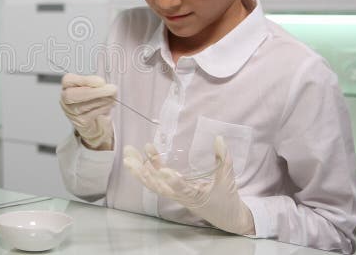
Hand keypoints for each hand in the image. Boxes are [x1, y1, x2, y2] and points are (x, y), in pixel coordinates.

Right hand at [59, 73, 116, 149]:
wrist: (96, 122)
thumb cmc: (93, 100)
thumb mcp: (94, 87)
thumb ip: (96, 84)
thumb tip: (103, 85)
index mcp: (67, 86)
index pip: (68, 80)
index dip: (84, 80)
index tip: (101, 82)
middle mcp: (66, 99)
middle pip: (72, 95)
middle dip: (93, 92)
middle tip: (111, 90)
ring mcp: (72, 112)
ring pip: (82, 106)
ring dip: (102, 100)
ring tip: (112, 97)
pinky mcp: (81, 122)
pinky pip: (91, 115)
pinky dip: (103, 108)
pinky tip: (110, 104)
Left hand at [122, 136, 254, 235]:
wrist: (226, 218)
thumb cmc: (226, 200)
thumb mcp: (227, 179)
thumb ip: (223, 158)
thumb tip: (219, 137)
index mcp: (196, 195)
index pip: (182, 189)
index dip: (173, 181)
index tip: (163, 171)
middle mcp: (180, 196)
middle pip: (157, 186)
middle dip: (141, 172)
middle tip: (127, 158)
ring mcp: (175, 194)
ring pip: (153, 183)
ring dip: (139, 168)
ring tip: (128, 154)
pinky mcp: (173, 190)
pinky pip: (158, 180)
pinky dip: (150, 167)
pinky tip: (144, 153)